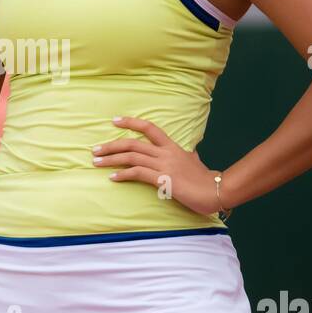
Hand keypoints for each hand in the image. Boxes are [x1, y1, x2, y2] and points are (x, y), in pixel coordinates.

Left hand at [91, 116, 229, 216]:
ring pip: (131, 157)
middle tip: (95, 149)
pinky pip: (138, 173)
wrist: (216, 191)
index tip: (114, 121)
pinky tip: (113, 177)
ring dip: (111, 159)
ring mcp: (164, 165)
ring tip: (96, 162)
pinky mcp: (163, 180)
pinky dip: (123, 174)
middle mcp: (166, 153)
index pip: (150, 128)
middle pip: (133, 144)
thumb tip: (189, 153)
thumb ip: (188, 156)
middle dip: (111, 145)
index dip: (131, 122)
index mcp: (172, 147)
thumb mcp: (195, 162)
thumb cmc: (205, 179)